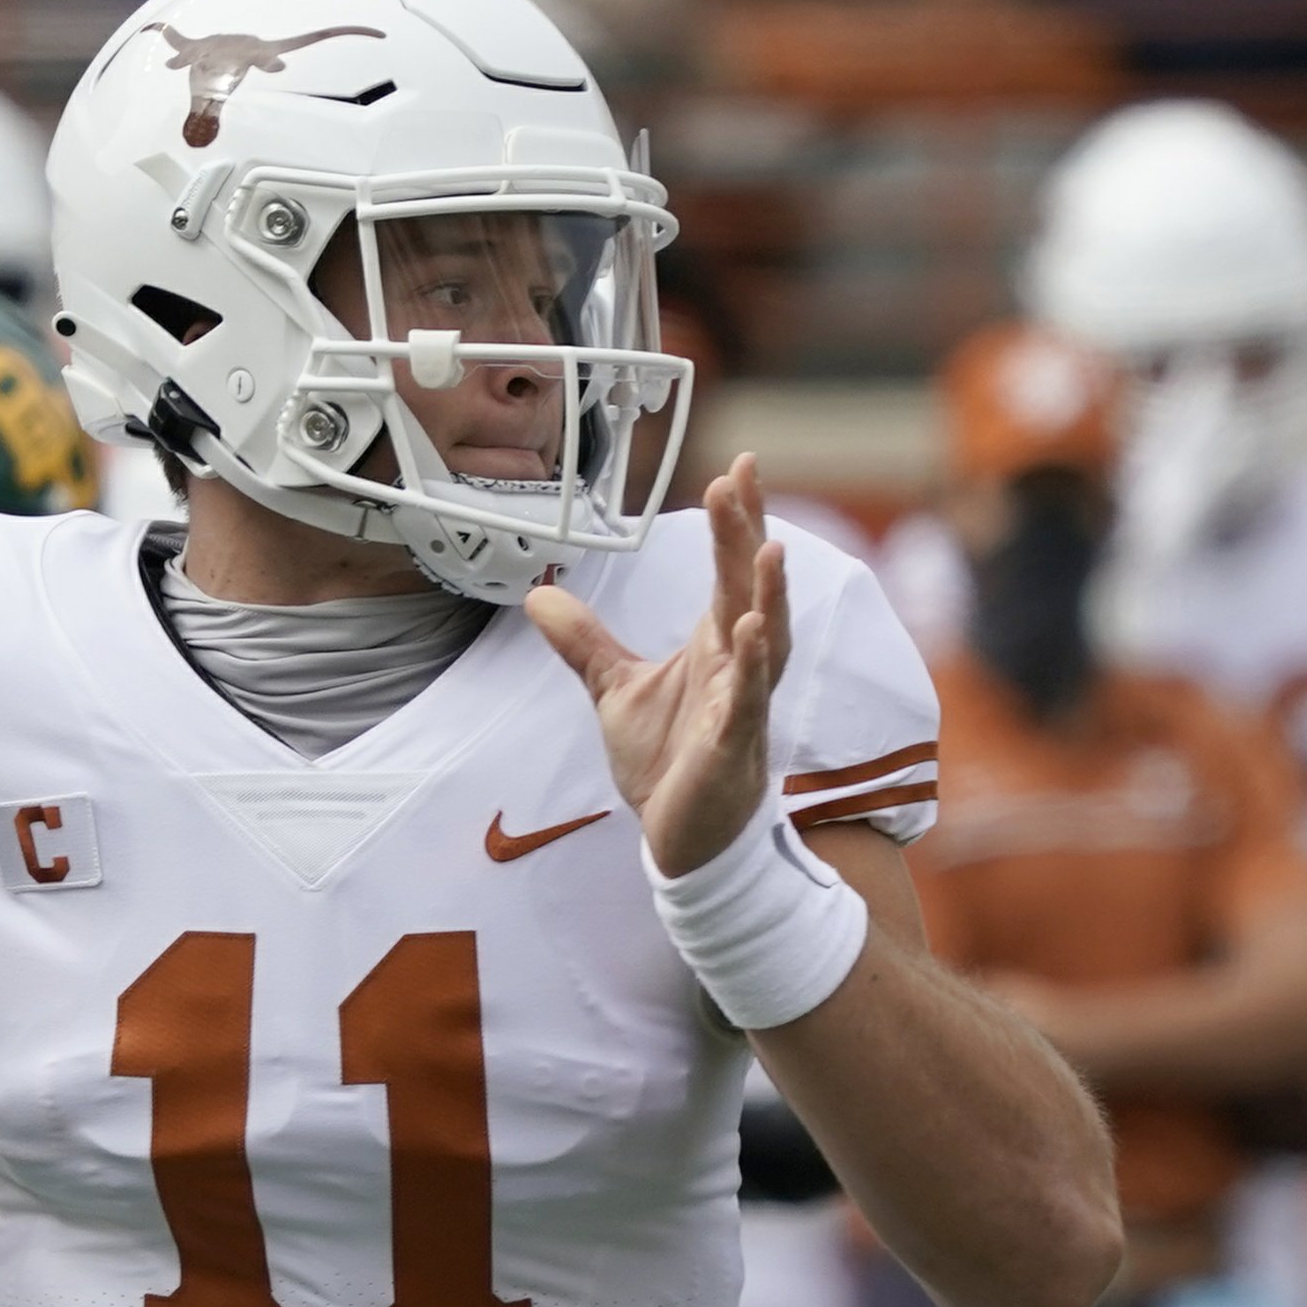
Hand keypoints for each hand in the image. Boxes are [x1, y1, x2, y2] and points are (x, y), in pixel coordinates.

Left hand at [528, 454, 791, 876]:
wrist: (682, 838)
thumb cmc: (667, 761)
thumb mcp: (614, 690)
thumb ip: (584, 642)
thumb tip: (538, 595)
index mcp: (716, 644)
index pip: (729, 571)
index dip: (735, 522)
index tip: (736, 468)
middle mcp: (739, 665)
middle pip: (748, 589)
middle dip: (748, 534)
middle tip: (742, 479)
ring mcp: (742, 705)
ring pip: (764, 640)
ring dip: (767, 595)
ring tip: (769, 547)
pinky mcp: (733, 747)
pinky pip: (746, 701)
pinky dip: (749, 667)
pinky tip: (747, 630)